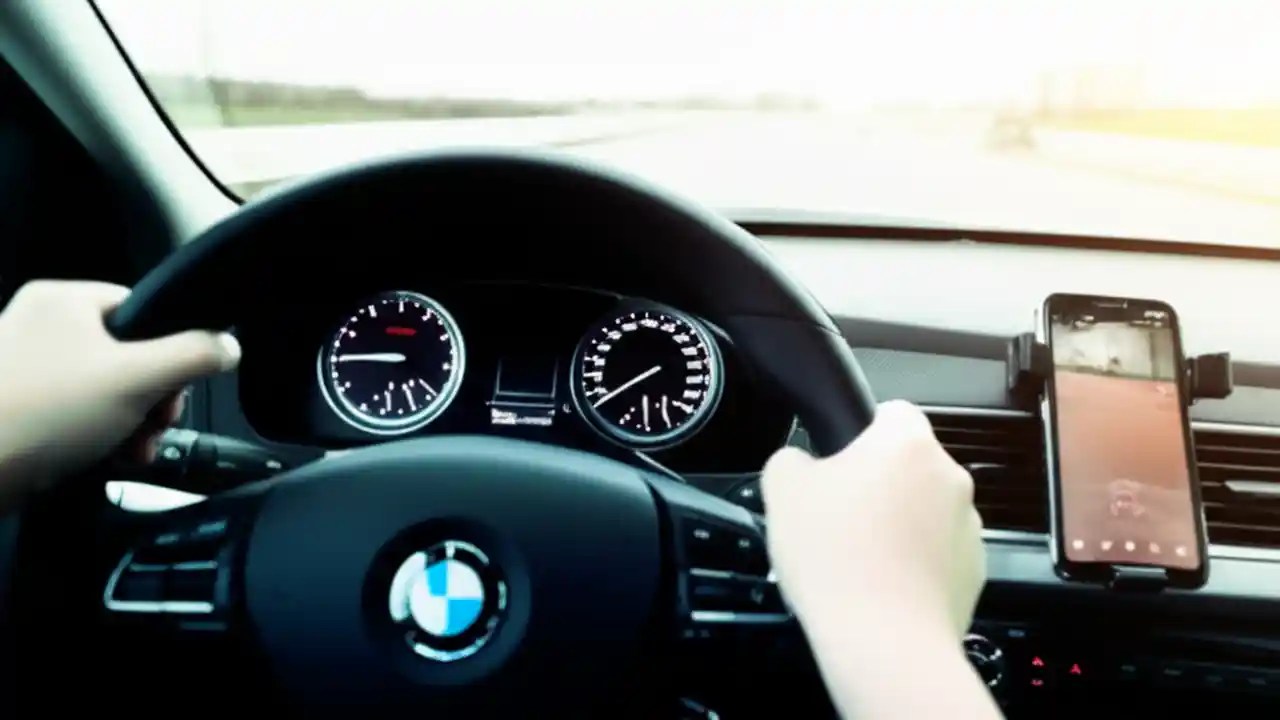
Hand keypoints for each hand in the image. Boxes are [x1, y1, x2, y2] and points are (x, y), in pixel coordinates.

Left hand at [0, 280, 240, 506]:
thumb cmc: (44, 415)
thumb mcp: (140, 378)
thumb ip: (195, 355)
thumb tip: (229, 345)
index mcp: (65, 301)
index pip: (143, 312)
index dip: (172, 351)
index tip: (176, 391)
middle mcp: (40, 325)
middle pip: (129, 355)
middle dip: (153, 400)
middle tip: (155, 427)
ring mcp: (25, 368)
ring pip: (106, 389)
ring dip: (132, 424)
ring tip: (132, 451)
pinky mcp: (18, 407)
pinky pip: (77, 414)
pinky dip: (99, 436)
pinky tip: (106, 459)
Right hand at [761, 400, 984, 639]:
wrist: (883, 640)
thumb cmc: (834, 556)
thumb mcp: (782, 489)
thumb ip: (790, 459)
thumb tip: (800, 463)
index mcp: (907, 442)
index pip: (890, 411)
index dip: (859, 434)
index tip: (837, 464)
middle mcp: (950, 476)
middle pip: (908, 466)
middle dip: (877, 485)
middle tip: (837, 517)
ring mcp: (969, 526)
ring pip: (925, 511)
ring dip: (899, 525)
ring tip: (858, 560)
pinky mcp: (975, 570)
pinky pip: (938, 554)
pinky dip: (915, 564)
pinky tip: (882, 587)